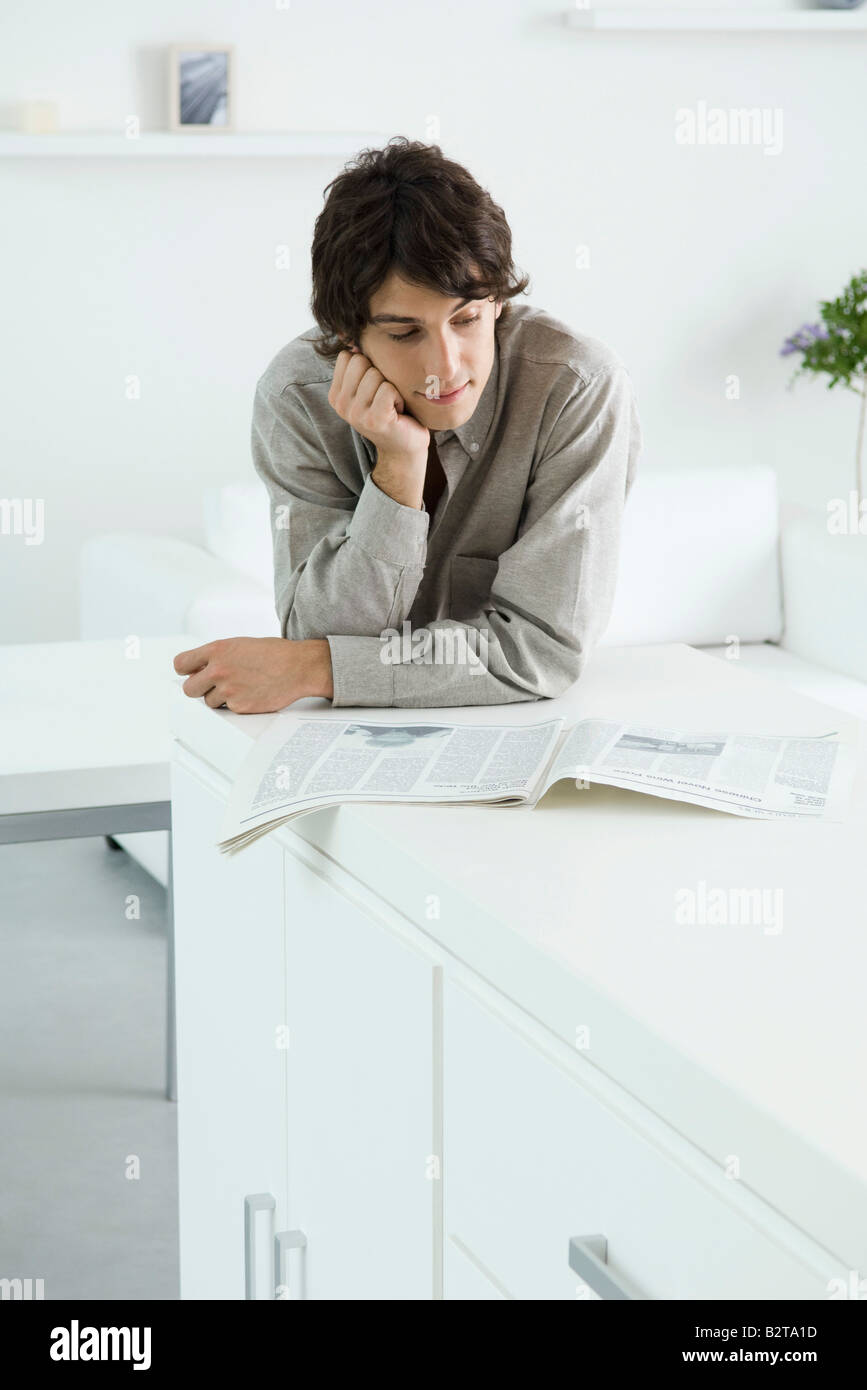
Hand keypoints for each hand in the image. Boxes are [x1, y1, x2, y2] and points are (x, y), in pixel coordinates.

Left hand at [173, 637, 332, 713]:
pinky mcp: (239, 708)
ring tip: (241, 687)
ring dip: (220, 698)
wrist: (298, 667)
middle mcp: (219, 671)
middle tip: (212, 686)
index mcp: (217, 650)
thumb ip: (217, 656)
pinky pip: (228, 710)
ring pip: (209, 702)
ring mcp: (228, 691)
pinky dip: (237, 705)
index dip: (185, 670)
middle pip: (189, 689)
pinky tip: (251, 693)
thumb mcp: (239, 645)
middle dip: (199, 688)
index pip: (181, 664)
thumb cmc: (273, 654)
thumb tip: (199, 670)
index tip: (190, 673)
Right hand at [329, 347, 428, 462]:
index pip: (348, 357)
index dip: (367, 366)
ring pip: (376, 374)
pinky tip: (397, 411)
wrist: (403, 446)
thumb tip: (353, 340)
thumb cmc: (389, 411)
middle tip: (384, 397)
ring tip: (391, 405)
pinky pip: (388, 389)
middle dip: (379, 374)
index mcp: (336, 395)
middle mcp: (342, 405)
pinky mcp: (375, 420)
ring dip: (391, 387)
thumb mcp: (368, 387)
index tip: (373, 388)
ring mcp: (357, 414)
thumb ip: (358, 366)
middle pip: (360, 362)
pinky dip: (398, 397)